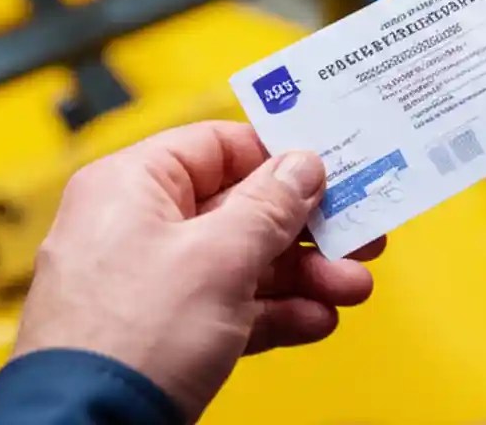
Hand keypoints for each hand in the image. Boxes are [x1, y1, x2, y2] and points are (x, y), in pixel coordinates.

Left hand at [11, 121, 383, 419]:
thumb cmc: (128, 338)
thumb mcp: (218, 258)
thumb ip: (268, 207)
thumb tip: (299, 168)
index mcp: (131, 185)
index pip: (216, 146)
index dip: (277, 156)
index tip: (329, 167)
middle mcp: (135, 226)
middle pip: (238, 208)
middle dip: (304, 228)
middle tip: (357, 233)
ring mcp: (148, 282)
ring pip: (240, 262)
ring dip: (301, 275)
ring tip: (350, 286)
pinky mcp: (161, 332)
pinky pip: (228, 307)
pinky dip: (272, 312)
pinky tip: (314, 319)